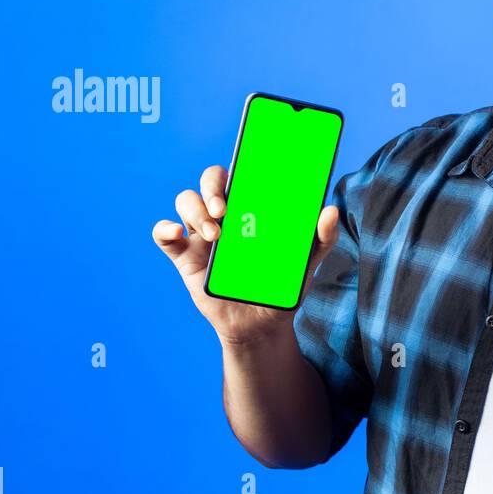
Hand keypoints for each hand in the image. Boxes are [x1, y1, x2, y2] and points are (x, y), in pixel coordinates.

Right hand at [152, 164, 339, 346]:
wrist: (263, 324)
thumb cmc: (283, 285)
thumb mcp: (307, 262)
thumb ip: (321, 237)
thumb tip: (329, 211)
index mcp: (251, 208)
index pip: (239, 174)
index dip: (236, 168)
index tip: (244, 177)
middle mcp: (224, 215)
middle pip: (209, 182)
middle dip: (211, 188)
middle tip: (224, 210)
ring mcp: (201, 235)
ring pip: (185, 201)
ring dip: (195, 211)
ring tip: (215, 236)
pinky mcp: (185, 257)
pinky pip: (163, 235)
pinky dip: (163, 229)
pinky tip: (175, 233)